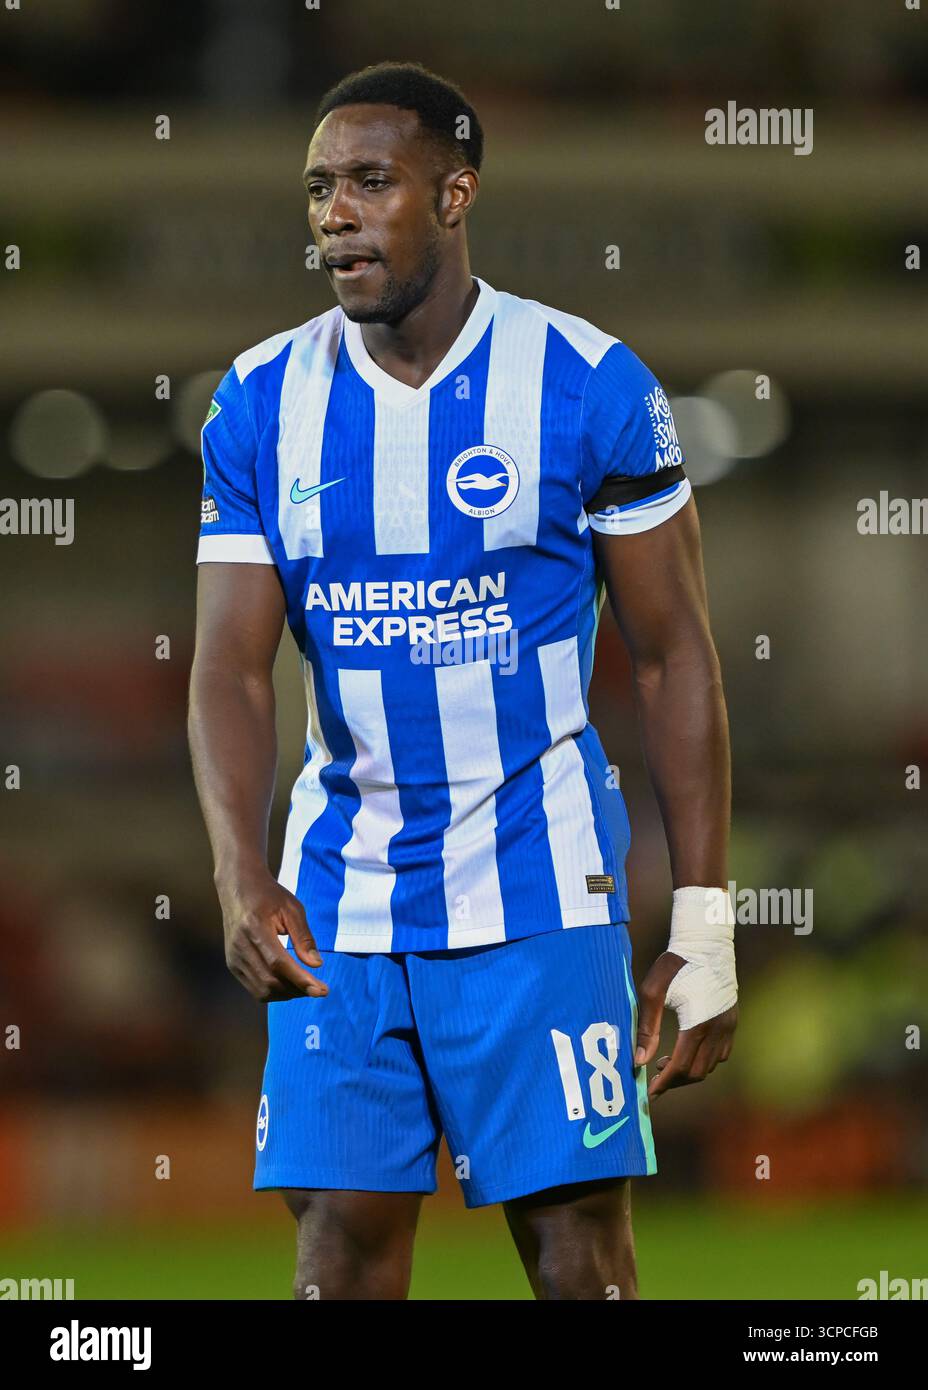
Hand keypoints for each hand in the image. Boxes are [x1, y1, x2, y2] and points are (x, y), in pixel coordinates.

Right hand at [217, 865, 327, 1001]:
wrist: (238, 887)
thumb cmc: (268, 895)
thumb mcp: (292, 909)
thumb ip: (304, 938)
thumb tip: (316, 965)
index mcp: (255, 928)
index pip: (279, 963)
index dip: (301, 980)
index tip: (322, 990)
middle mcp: (240, 946)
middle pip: (270, 981)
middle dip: (298, 990)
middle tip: (318, 989)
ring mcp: (233, 957)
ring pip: (261, 990)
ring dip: (286, 994)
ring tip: (305, 987)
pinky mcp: (232, 964)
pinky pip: (253, 988)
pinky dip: (273, 992)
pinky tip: (288, 984)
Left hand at [634, 951, 736, 1098]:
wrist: (706, 943)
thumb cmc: (675, 964)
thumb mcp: (653, 992)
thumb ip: (647, 1029)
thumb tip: (639, 1061)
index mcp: (698, 1024)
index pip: (680, 1067)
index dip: (663, 1083)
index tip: (649, 1092)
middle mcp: (718, 1029)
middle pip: (696, 1072)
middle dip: (674, 1080)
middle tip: (653, 1077)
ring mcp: (728, 1026)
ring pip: (710, 1065)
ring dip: (688, 1071)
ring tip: (665, 1063)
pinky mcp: (732, 1021)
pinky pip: (721, 1054)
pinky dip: (704, 1060)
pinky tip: (687, 1051)